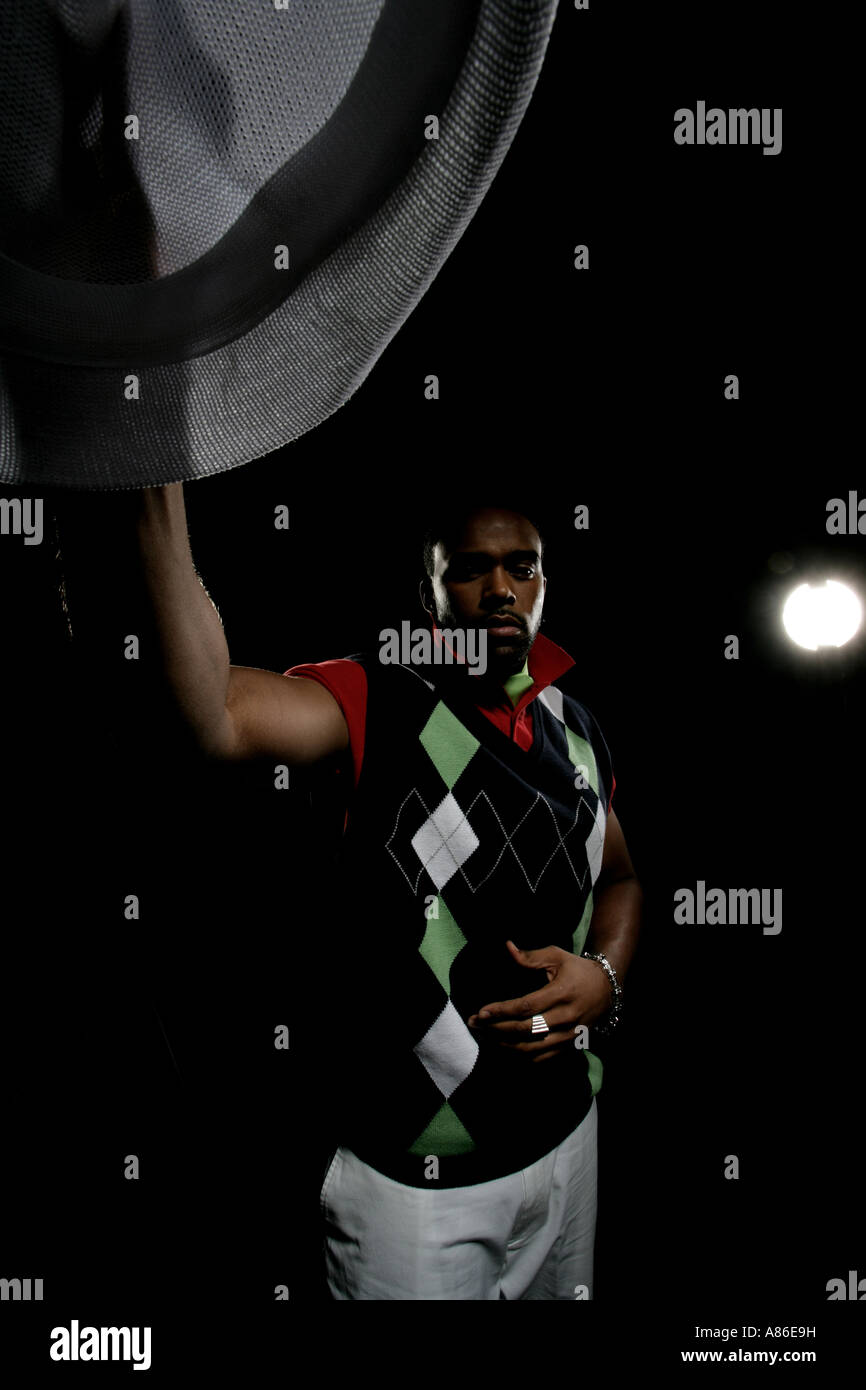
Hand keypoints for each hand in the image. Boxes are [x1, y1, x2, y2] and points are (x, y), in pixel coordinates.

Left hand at [466, 940, 611, 1062]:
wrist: (607, 989)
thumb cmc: (577, 969)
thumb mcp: (557, 956)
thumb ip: (531, 956)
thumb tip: (508, 947)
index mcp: (562, 993)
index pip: (526, 1007)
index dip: (502, 1011)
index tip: (481, 1012)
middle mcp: (566, 1017)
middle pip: (525, 1029)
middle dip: (496, 1028)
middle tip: (474, 1024)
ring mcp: (569, 1035)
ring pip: (532, 1047)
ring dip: (505, 1044)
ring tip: (485, 1037)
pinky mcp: (570, 1045)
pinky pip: (543, 1057)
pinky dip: (522, 1055)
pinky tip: (505, 1047)